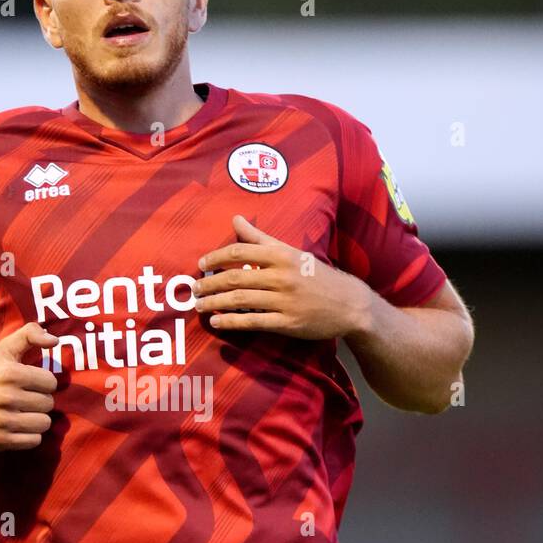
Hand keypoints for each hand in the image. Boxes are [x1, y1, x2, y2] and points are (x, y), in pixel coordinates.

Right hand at [0, 320, 58, 449]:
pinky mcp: (0, 440)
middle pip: (48, 404)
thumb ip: (29, 335)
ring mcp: (3, 421)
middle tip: (26, 399)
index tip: (31, 384)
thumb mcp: (4, 350)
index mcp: (11, 373)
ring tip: (24, 414)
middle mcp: (7, 397)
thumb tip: (55, 340)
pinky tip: (19, 427)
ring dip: (37, 419)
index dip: (43, 383)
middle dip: (39, 401)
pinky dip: (30, 436)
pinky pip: (34, 441)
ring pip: (44, 423)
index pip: (50, 382)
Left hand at [193, 214, 372, 340]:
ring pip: (239, 300)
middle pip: (235, 277)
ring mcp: (284, 300)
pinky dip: (231, 322)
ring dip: (214, 302)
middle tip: (193, 289)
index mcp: (281, 255)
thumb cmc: (316, 275)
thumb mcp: (291, 252)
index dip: (216, 258)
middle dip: (209, 283)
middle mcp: (281, 275)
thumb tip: (235, 219)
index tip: (201, 265)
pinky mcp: (287, 323)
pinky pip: (252, 321)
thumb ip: (260, 238)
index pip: (239, 251)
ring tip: (199, 306)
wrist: (349, 304)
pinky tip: (217, 322)